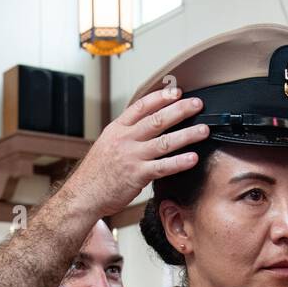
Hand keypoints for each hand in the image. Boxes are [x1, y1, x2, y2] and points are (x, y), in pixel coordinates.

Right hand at [63, 87, 210, 218]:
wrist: (83, 194)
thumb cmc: (95, 173)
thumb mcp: (107, 144)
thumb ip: (126, 134)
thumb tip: (146, 126)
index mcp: (117, 129)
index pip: (141, 106)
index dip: (161, 97)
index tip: (177, 92)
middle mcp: (125, 140)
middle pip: (157, 120)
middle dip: (180, 110)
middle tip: (197, 105)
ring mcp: (132, 157)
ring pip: (164, 142)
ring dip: (187, 134)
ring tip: (203, 130)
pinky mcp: (138, 175)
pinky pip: (163, 167)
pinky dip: (179, 162)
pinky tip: (192, 158)